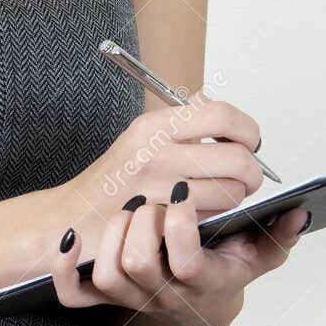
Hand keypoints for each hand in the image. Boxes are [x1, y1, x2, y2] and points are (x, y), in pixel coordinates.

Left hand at [50, 180, 310, 325]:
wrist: (194, 313)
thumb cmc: (222, 274)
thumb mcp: (256, 257)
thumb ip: (278, 236)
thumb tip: (299, 213)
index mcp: (200, 281)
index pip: (184, 260)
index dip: (179, 225)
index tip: (184, 192)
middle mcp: (162, 293)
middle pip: (138, 261)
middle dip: (145, 221)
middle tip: (156, 197)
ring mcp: (131, 297)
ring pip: (108, 271)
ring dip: (115, 231)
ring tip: (133, 209)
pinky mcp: (106, 299)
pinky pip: (75, 294)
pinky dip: (65, 269)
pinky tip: (69, 241)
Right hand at [57, 96, 266, 262]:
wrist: (72, 219)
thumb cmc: (112, 180)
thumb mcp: (141, 137)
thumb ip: (182, 120)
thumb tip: (212, 101)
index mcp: (153, 126)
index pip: (221, 116)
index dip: (248, 130)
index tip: (250, 141)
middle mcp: (155, 155)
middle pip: (237, 159)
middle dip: (252, 172)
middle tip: (247, 176)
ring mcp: (159, 191)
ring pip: (231, 193)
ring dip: (236, 197)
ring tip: (221, 195)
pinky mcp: (163, 224)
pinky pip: (212, 218)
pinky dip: (217, 217)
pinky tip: (202, 213)